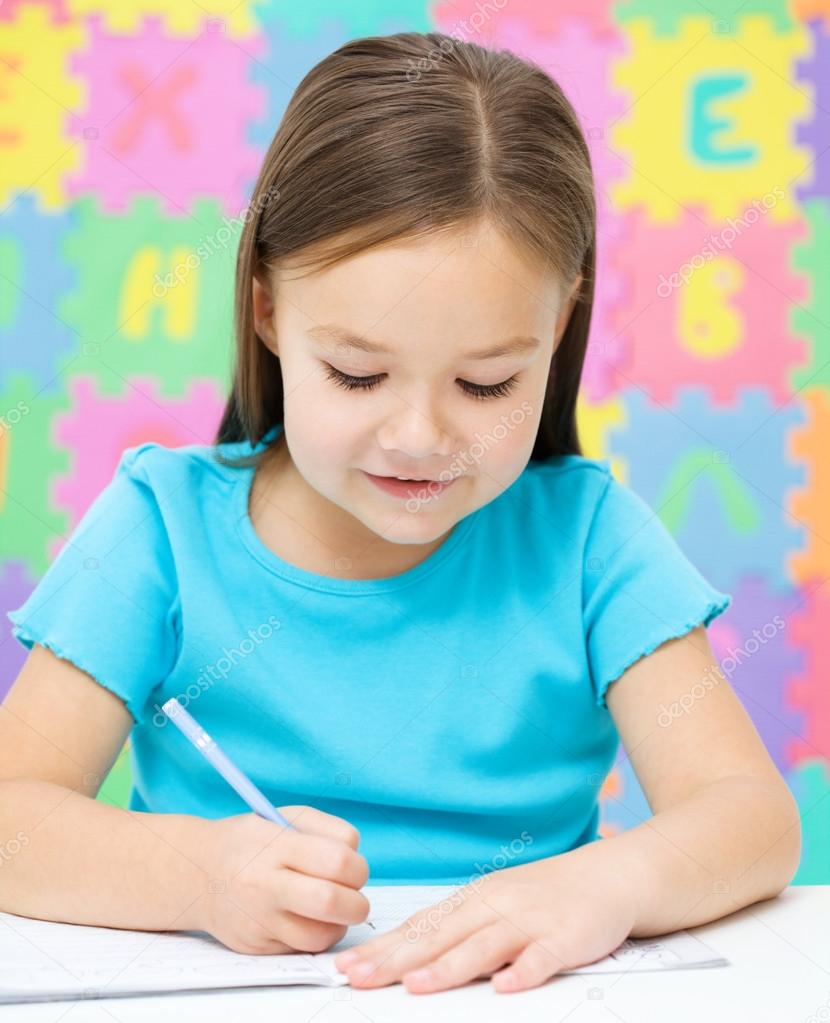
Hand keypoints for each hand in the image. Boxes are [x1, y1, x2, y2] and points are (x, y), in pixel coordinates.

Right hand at [196, 806, 369, 953]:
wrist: (199, 873)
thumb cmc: (252, 841)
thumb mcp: (285, 817)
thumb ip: (328, 830)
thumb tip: (357, 859)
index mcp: (275, 845)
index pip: (337, 861)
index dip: (357, 867)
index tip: (354, 867)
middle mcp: (264, 884)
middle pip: (333, 902)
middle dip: (356, 903)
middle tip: (353, 896)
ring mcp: (259, 919)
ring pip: (321, 935)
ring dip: (338, 924)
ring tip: (330, 909)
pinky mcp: (256, 946)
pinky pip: (302, 949)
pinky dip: (315, 936)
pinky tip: (306, 919)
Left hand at [333, 850, 636, 993]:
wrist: (609, 876)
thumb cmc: (547, 895)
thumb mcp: (496, 903)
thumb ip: (458, 930)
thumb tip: (408, 957)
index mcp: (475, 900)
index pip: (420, 927)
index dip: (382, 948)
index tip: (346, 966)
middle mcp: (496, 907)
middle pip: (440, 936)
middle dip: (396, 959)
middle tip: (359, 978)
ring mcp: (530, 921)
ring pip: (483, 946)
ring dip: (449, 966)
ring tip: (416, 985)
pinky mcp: (565, 937)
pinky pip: (543, 957)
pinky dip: (524, 972)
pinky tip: (505, 988)